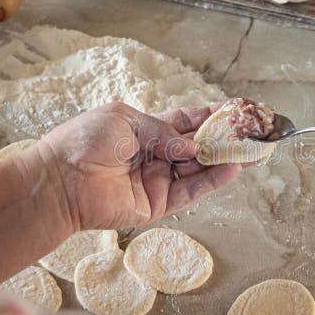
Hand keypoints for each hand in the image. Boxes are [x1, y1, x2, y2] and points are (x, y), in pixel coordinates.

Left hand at [28, 102, 241, 231]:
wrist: (58, 182)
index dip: (211, 116)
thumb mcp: (125, 120)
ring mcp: (158, 181)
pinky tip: (233, 168)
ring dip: (227, 159)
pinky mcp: (158, 205)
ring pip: (201, 169)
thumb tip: (192, 146)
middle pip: (199, 147)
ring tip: (254, 150)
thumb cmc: (82, 142)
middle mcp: (156, 155)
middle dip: (227, 138)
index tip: (237, 109)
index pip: (186, 122)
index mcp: (145, 131)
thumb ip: (163, 131)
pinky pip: (191, 191)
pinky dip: (213, 180)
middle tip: (255, 132)